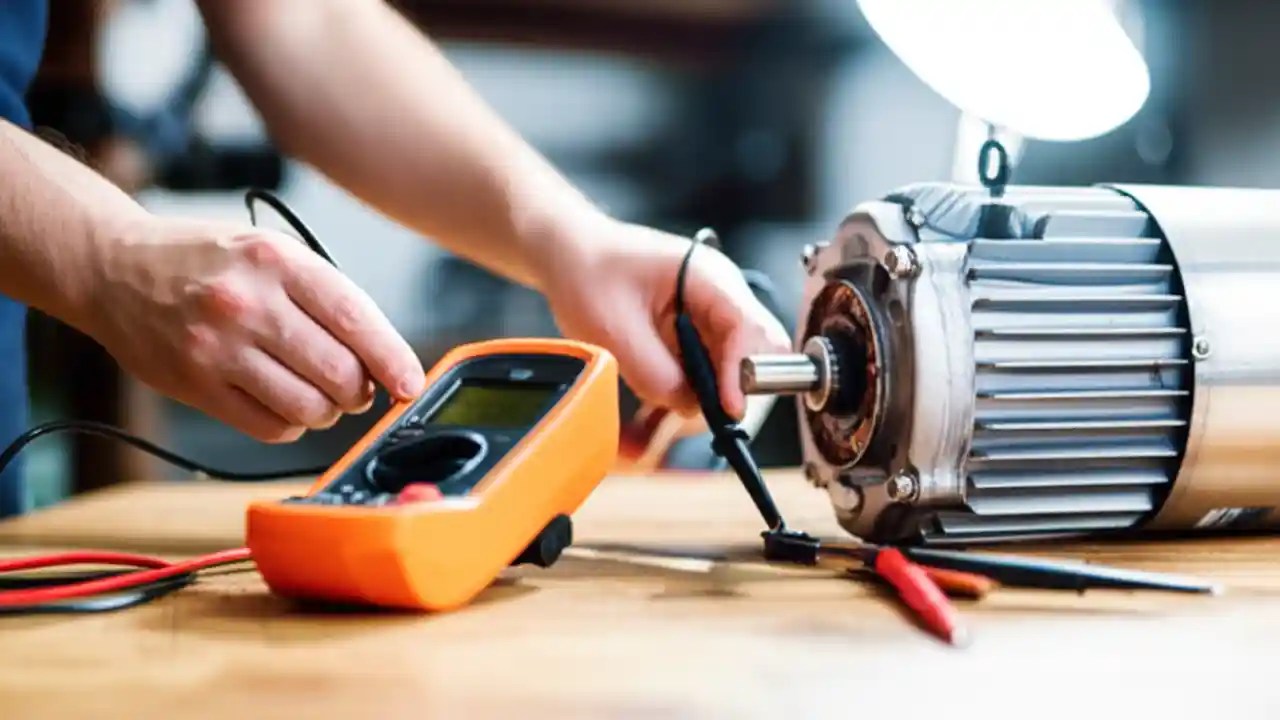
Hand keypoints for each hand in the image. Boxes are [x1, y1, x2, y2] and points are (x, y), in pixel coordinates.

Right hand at [84, 215, 424, 442]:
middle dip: (359, 390)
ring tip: (318, 395)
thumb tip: (384, 358)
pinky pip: (269, 427)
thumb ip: (326, 297)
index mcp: (276, 261)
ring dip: (326, 412)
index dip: (393, 358)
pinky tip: (283, 403)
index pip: (354, 317)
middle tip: (355, 387)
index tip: (411, 383)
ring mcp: (217, 347)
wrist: (114, 267)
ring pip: (307, 408)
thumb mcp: (271, 252)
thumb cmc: (209, 263)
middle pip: (338, 372)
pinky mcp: (194, 384)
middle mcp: (247, 303)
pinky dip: (290, 425)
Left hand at [542, 218, 790, 419]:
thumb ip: (656, 374)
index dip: (742, 372)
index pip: (749, 328)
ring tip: (665, 406)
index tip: (727, 407)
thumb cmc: (588, 273)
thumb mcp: (614, 330)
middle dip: (732, 388)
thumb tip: (688, 406)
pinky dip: (693, 389)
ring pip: (734, 367)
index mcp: (706, 277)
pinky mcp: (696, 331)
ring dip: (708, 393)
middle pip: (757, 351)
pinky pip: (710, 370)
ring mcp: (710, 313)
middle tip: (696, 413)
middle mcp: (719, 294)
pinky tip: (661, 393)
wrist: (568, 255)